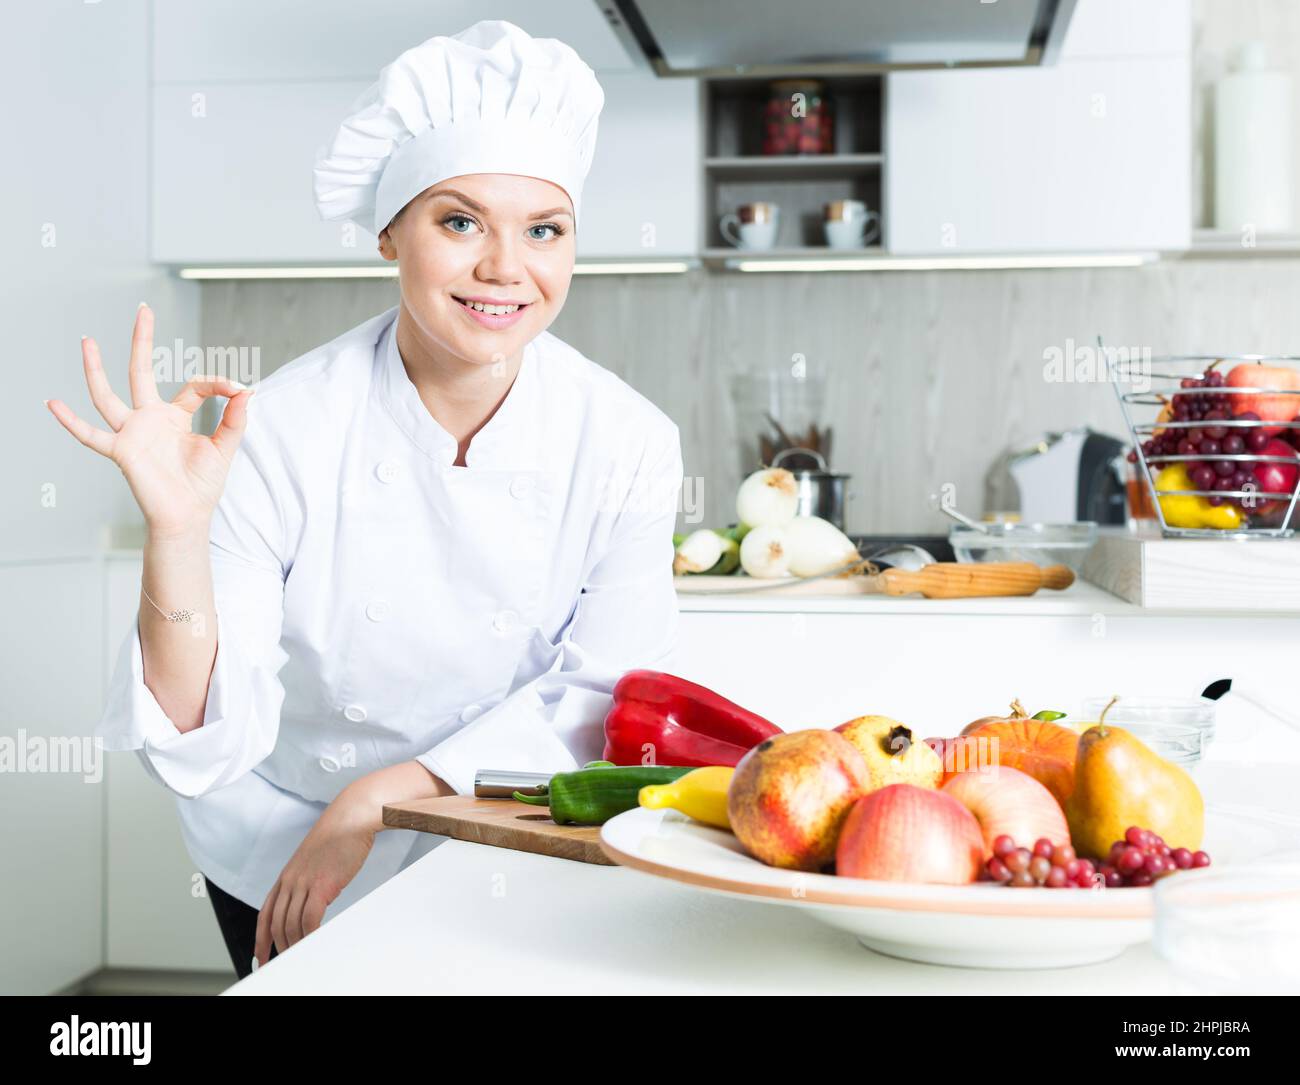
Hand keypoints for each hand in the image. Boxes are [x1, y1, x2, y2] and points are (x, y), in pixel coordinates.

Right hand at [46, 304, 252, 539]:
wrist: (188, 516)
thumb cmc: (203, 485)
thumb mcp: (225, 447)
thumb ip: (235, 418)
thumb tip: (248, 390)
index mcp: (175, 416)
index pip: (192, 386)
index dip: (217, 384)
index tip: (237, 389)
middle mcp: (150, 419)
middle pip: (140, 371)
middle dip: (142, 341)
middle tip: (143, 310)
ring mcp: (133, 432)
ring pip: (107, 395)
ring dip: (95, 369)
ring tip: (87, 341)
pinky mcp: (122, 450)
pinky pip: (90, 435)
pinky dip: (71, 422)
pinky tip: (52, 403)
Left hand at [254, 789, 377, 964]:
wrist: (351, 817)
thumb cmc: (338, 836)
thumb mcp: (314, 860)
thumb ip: (308, 880)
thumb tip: (312, 900)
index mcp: (286, 875)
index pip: (266, 913)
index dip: (260, 938)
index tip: (260, 955)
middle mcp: (290, 880)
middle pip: (276, 923)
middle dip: (279, 946)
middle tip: (286, 960)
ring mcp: (304, 882)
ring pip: (291, 923)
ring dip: (295, 943)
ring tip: (302, 955)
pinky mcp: (322, 884)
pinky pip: (310, 917)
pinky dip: (310, 933)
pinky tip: (314, 939)